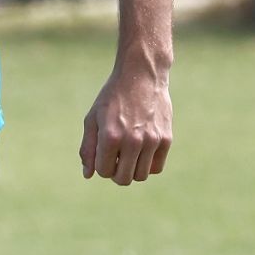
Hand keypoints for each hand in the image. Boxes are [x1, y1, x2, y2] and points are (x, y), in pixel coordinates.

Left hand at [80, 65, 172, 185]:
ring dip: (132, 169)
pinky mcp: (166, 138)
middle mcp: (132, 141)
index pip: (104, 171)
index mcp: (111, 136)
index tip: (104, 153)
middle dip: (116, 172)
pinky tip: (142, 151)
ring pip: (141, 176)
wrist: (142, 75)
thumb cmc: (113, 97)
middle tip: (116, 157)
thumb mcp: (93, 119)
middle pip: (123, 179)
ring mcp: (152, 140)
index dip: (101, 165)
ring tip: (129, 153)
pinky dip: (148, 164)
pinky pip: (156, 167)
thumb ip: (88, 148)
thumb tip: (88, 174)